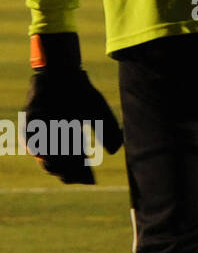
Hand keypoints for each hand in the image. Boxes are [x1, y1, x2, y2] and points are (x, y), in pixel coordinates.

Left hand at [25, 33, 123, 183]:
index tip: (89, 178)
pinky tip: (44, 154)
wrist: (68, 74)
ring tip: (60, 168)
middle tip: (73, 175)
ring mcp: (39, 131)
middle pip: (55, 163)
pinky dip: (35, 147)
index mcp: (69, 140)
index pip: (71, 163)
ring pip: (40, 154)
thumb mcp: (99, 115)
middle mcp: (52, 139)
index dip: (79, 173)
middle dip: (65, 171)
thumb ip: (107, 132)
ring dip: (50, 163)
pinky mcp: (28, 121)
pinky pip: (28, 138)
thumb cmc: (83, 95)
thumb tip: (114, 151)